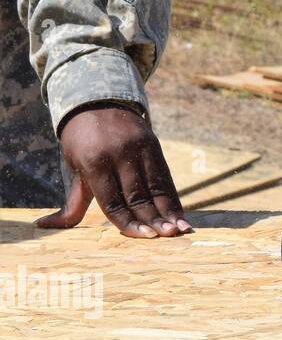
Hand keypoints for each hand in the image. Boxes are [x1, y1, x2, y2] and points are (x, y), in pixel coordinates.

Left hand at [35, 104, 189, 237]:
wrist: (97, 102)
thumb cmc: (81, 143)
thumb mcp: (74, 168)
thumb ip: (71, 202)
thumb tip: (43, 226)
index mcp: (94, 162)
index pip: (113, 201)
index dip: (129, 221)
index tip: (145, 236)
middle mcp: (119, 155)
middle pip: (138, 195)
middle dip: (154, 218)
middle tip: (167, 236)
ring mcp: (139, 148)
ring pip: (156, 186)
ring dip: (169, 210)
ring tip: (180, 229)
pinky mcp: (153, 144)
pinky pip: (165, 175)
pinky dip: (173, 196)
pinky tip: (180, 213)